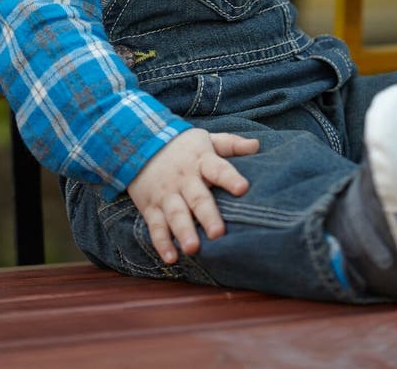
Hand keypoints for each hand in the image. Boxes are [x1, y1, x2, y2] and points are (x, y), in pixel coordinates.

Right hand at [127, 128, 258, 263]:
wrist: (140, 144)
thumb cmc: (183, 147)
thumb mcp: (206, 139)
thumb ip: (231, 144)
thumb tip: (256, 144)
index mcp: (201, 161)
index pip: (218, 169)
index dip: (230, 178)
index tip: (243, 188)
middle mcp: (184, 179)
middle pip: (197, 198)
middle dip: (208, 215)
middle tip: (218, 233)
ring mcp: (166, 194)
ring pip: (176, 214)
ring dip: (184, 232)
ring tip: (193, 249)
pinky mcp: (151, 207)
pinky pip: (156, 227)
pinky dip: (161, 243)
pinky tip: (170, 258)